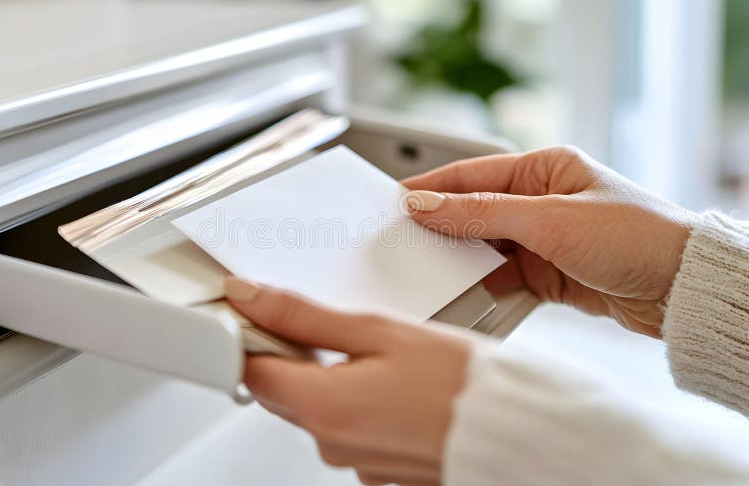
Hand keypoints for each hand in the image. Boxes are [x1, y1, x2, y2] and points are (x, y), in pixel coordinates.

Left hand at [225, 277, 474, 485]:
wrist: (514, 429)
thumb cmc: (457, 381)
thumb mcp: (377, 330)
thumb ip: (304, 316)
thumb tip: (250, 298)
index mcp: (322, 407)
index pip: (251, 371)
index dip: (253, 336)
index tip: (269, 314)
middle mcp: (331, 444)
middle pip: (280, 391)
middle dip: (294, 356)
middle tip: (337, 328)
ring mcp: (354, 461)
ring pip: (316, 409)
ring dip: (330, 380)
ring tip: (378, 357)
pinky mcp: (376, 468)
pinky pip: (348, 428)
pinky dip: (358, 403)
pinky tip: (392, 385)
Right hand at [403, 146, 696, 337]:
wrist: (682, 291)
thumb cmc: (635, 237)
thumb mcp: (549, 220)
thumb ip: (483, 213)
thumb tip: (428, 205)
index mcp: (545, 168)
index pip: (473, 174)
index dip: (433, 188)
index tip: (397, 203)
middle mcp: (541, 200)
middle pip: (475, 210)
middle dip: (442, 226)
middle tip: (403, 238)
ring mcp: (543, 238)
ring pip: (485, 245)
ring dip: (462, 257)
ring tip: (429, 267)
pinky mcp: (548, 272)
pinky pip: (502, 274)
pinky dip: (483, 282)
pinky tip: (465, 288)